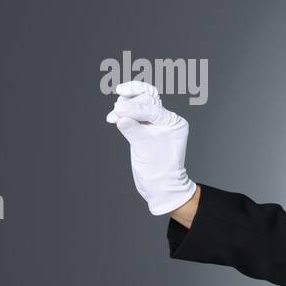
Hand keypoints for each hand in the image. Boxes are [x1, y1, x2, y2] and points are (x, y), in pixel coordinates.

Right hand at [106, 81, 197, 215]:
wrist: (160, 186)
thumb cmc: (158, 169)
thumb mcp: (145, 147)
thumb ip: (133, 128)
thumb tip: (119, 114)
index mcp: (173, 122)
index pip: (151, 107)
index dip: (133, 108)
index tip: (117, 110)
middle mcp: (166, 120)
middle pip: (146, 99)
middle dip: (130, 102)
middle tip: (117, 111)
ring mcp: (156, 124)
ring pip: (138, 104)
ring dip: (125, 106)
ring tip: (115, 115)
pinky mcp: (145, 129)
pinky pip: (133, 115)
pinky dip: (122, 115)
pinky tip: (112, 118)